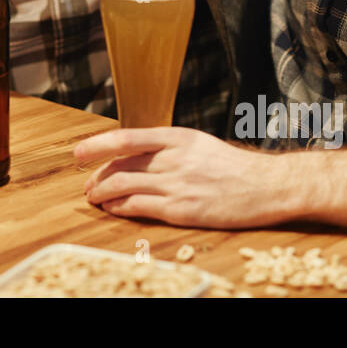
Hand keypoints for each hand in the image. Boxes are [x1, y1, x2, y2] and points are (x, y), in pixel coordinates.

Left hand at [75, 127, 293, 228]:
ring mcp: (177, 185)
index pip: (126, 138)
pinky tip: (113, 209)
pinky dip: (119, 208)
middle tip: (87, 183)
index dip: (97, 145)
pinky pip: (139, 207)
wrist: (267, 186)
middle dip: (97, 175)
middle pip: (121, 164)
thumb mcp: (198, 144)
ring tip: (95, 197)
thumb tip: (135, 152)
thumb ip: (167, 146)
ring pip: (124, 186)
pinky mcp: (182, 210)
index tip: (79, 152)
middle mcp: (174, 159)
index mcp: (177, 137)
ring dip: (102, 192)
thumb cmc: (233, 167)